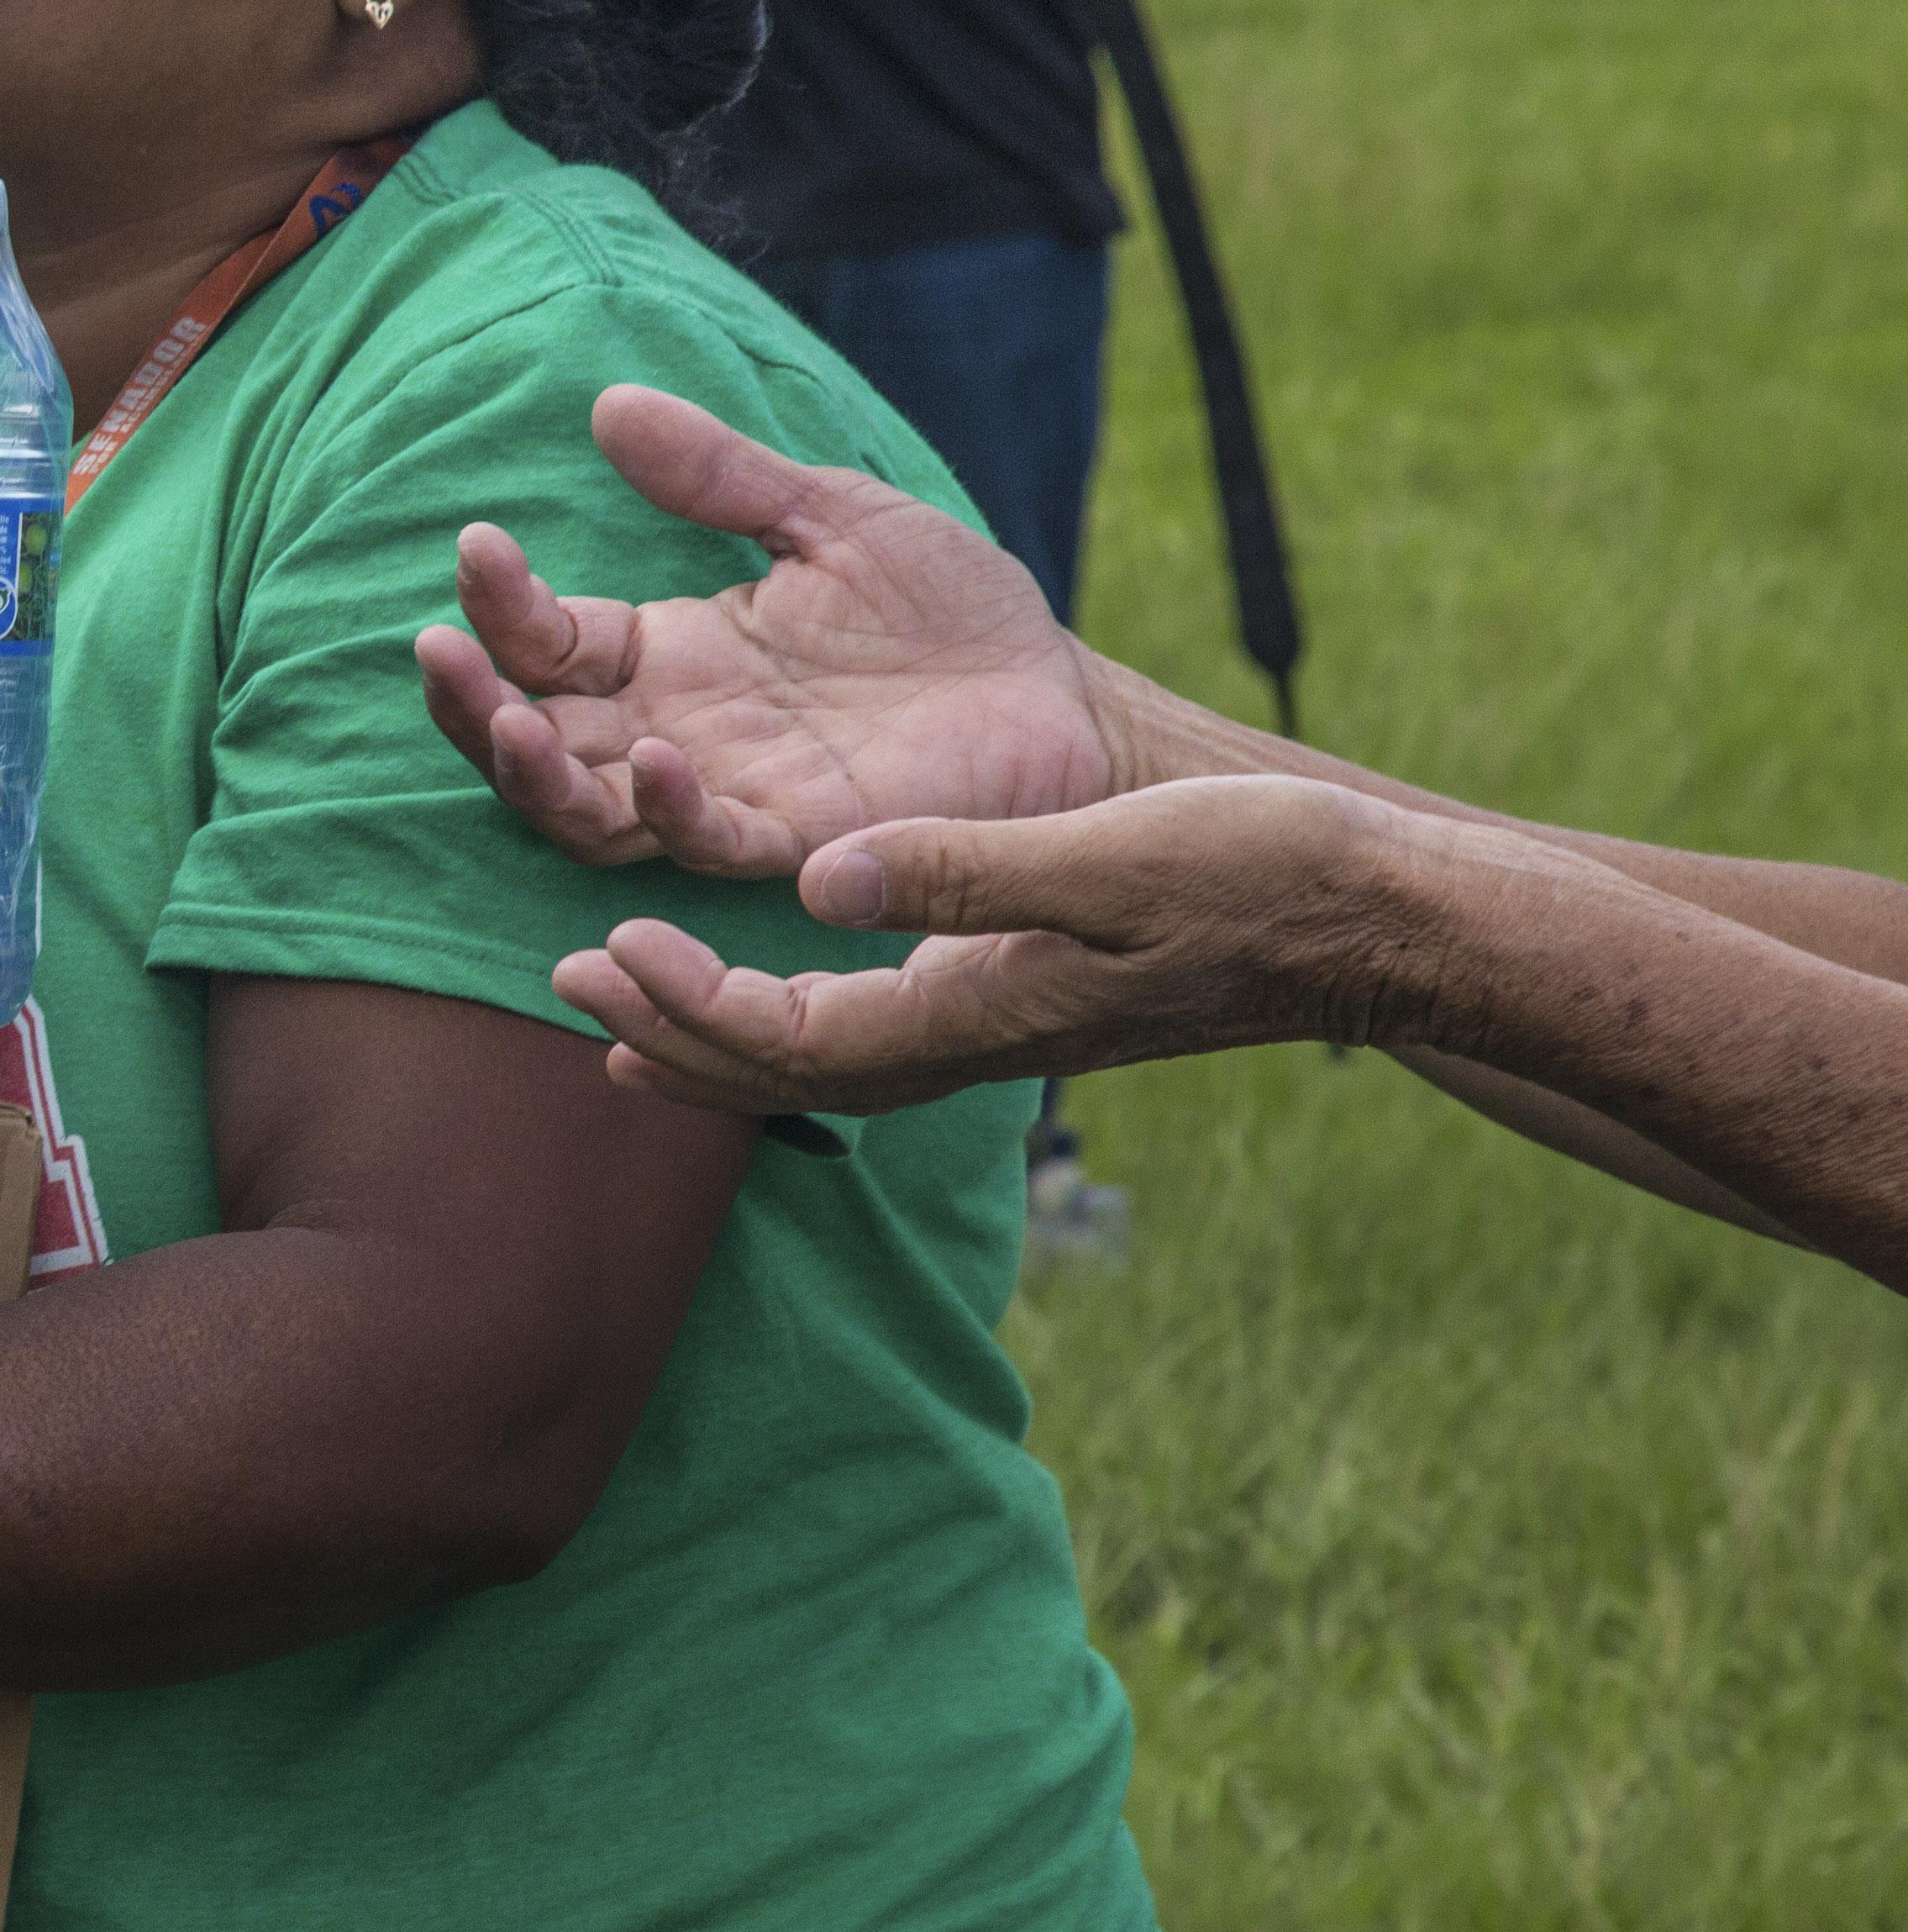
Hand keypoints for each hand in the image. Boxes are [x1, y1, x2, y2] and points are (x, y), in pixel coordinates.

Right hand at [417, 383, 1125, 877]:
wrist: (1060, 695)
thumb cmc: (951, 612)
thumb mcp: (830, 515)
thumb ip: (720, 475)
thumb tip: (607, 404)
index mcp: (671, 655)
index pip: (548, 642)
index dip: (500, 605)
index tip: (479, 542)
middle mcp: (676, 732)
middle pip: (533, 738)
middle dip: (470, 704)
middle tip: (436, 650)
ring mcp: (729, 791)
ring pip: (587, 810)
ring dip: (533, 771)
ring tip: (507, 718)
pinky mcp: (801, 838)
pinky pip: (709, 842)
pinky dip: (668, 812)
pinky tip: (654, 760)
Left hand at [554, 773, 1431, 1113]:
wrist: (1367, 924)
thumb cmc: (1255, 877)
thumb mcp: (1105, 858)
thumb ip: (964, 872)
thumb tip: (820, 881)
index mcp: (973, 1017)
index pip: (785, 1043)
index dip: (684, 1006)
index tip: (604, 946)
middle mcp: (965, 1044)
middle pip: (775, 1073)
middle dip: (663, 1032)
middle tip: (563, 979)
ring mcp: (988, 1032)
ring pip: (812, 1061)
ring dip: (706, 1032)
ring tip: (614, 994)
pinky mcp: (1013, 1003)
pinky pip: (862, 1032)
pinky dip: (780, 1016)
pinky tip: (749, 982)